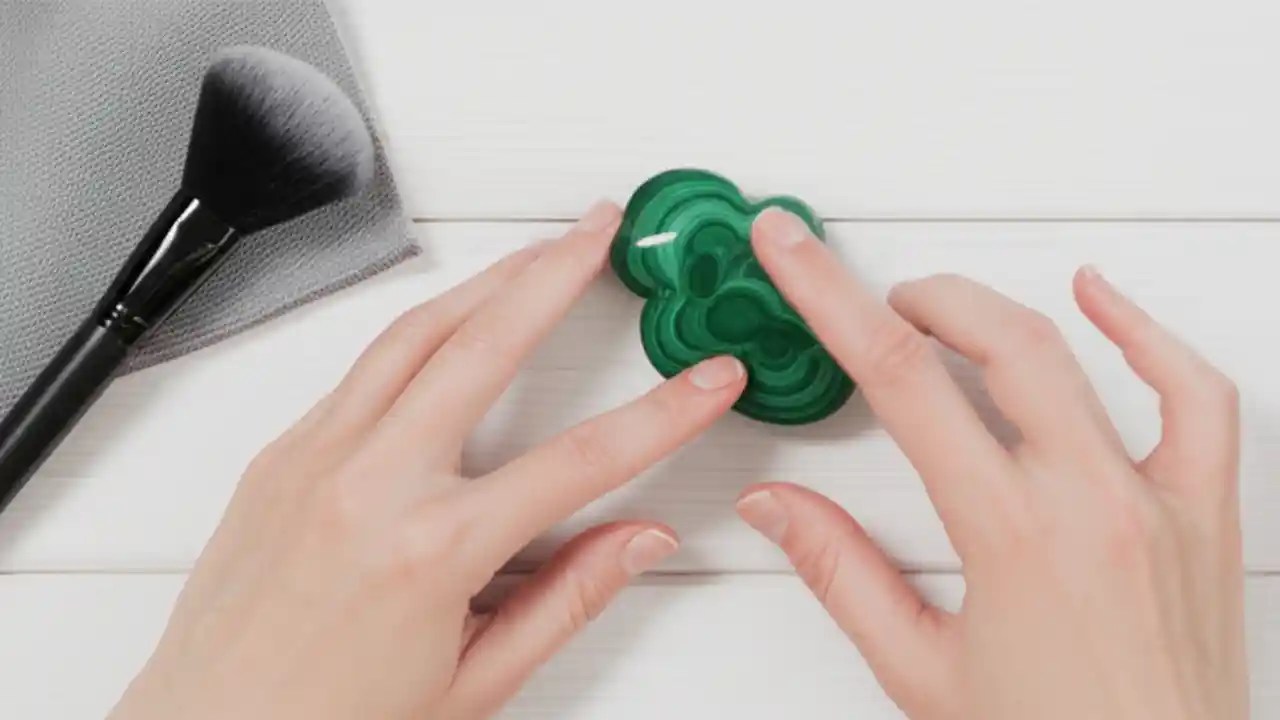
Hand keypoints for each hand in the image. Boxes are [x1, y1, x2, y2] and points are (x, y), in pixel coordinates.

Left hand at [108, 201, 746, 719]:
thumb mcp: (474, 682)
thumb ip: (565, 599)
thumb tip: (636, 540)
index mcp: (432, 550)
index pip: (581, 462)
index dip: (662, 414)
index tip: (705, 381)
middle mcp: (370, 484)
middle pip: (486, 345)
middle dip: (555, 272)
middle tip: (599, 228)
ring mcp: (316, 457)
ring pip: (414, 334)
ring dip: (485, 281)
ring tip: (533, 253)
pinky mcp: (281, 454)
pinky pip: (361, 370)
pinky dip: (418, 331)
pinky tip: (449, 322)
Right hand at [737, 209, 1246, 719]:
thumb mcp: (920, 669)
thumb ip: (841, 572)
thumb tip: (778, 503)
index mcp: (1011, 533)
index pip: (901, 380)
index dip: (832, 298)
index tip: (794, 251)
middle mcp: (1090, 499)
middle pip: (994, 340)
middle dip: (912, 294)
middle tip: (860, 290)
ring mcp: (1156, 497)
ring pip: (1076, 352)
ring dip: (995, 310)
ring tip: (941, 303)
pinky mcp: (1203, 511)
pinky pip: (1196, 395)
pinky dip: (1145, 332)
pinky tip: (1101, 300)